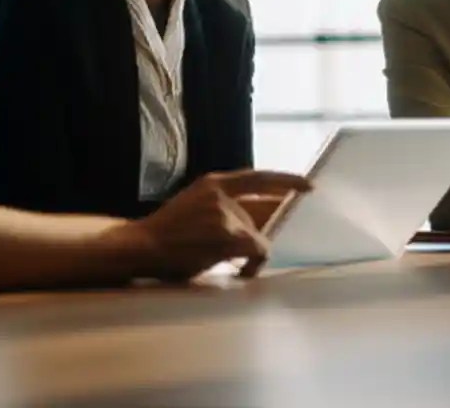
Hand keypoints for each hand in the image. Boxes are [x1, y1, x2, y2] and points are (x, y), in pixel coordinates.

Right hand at [129, 170, 310, 281]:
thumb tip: (256, 224)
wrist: (140, 247)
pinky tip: (241, 271)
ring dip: (249, 255)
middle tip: (241, 255)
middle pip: (260, 217)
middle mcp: (220, 193)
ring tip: (232, 266)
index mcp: (212, 183)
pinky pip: (257, 250)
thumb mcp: (193, 207)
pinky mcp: (226, 234)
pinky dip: (253, 265)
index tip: (309, 185)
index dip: (286, 180)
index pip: (258, 177)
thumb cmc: (166, 235)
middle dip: (255, 238)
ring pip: (258, 237)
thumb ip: (222, 208)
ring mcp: (224, 213)